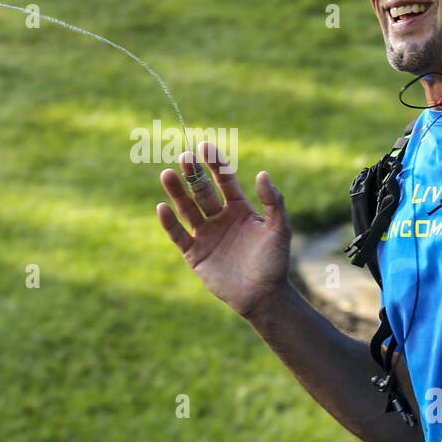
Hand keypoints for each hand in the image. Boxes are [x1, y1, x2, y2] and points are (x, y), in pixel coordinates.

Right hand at [156, 141, 291, 317]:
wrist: (263, 296)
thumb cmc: (274, 262)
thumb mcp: (279, 229)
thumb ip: (274, 201)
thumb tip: (263, 174)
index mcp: (239, 209)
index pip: (224, 180)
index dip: (215, 163)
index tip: (205, 146)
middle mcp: (220, 218)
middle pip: (202, 191)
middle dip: (193, 174)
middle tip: (185, 156)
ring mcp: (205, 235)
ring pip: (187, 208)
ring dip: (176, 192)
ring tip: (167, 174)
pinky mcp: (194, 253)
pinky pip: (178, 235)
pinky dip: (169, 223)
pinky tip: (162, 207)